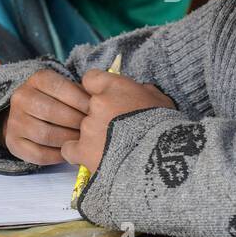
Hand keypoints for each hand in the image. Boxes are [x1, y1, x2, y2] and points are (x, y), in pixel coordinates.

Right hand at [2, 69, 91, 165]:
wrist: (27, 116)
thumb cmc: (58, 102)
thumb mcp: (68, 91)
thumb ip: (83, 94)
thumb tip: (102, 103)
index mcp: (37, 79)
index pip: (61, 89)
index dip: (82, 102)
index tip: (98, 112)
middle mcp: (21, 97)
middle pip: (52, 112)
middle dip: (77, 123)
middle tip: (93, 131)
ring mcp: (14, 120)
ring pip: (45, 134)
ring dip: (68, 141)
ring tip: (83, 143)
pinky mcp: (12, 143)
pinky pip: (38, 154)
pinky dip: (57, 156)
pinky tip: (69, 153)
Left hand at [60, 70, 175, 173]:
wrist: (162, 158)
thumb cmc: (166, 126)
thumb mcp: (160, 100)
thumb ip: (143, 92)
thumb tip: (139, 91)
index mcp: (114, 86)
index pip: (91, 79)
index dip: (98, 90)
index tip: (107, 99)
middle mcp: (96, 103)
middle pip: (88, 106)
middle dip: (100, 116)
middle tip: (115, 128)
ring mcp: (87, 127)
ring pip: (82, 128)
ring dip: (94, 136)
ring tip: (112, 149)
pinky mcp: (83, 150)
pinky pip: (69, 149)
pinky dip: (78, 153)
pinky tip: (93, 158)